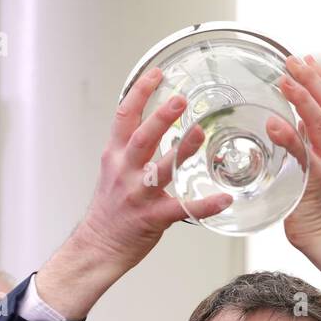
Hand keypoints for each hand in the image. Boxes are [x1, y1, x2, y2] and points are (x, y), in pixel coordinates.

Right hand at [36, 67, 232, 319]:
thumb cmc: (109, 211)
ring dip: (181, 150)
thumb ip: (132, 151)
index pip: (124, 117)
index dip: (140, 93)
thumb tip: (157, 128)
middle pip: (141, 138)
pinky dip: (205, 205)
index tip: (158, 74)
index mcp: (115, 157)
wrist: (97, 246)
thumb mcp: (113, 172)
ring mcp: (138, 195)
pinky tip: (223, 199)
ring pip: (161, 169)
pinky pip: (182, 209)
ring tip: (200, 134)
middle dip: (160, 117)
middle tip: (180, 100)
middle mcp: (125, 172)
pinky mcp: (152, 218)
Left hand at [267, 55, 320, 250]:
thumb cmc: (314, 204)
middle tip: (293, 60)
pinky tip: (275, 122)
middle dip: (311, 78)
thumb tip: (291, 123)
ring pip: (319, 121)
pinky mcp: (314, 178)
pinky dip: (288, 135)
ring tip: (285, 79)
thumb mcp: (314, 165)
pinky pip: (301, 152)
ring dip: (302, 97)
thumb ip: (307, 144)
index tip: (307, 59)